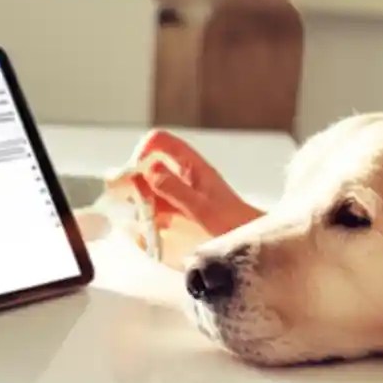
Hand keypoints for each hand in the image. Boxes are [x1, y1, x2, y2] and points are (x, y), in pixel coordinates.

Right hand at [107, 129, 262, 236]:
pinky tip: (155, 227)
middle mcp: (185, 173)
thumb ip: (176, 189)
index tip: (136, 175)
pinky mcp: (181, 208)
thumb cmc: (232, 223)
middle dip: (135, 179)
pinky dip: (151, 213)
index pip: (160, 141)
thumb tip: (150, 168)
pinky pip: (158, 205)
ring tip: (146, 218)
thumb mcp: (202, 207)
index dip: (143, 151)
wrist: (251, 241)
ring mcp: (182, 190)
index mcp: (193, 165)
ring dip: (141, 199)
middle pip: (149, 164)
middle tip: (130, 199)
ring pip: (150, 186)